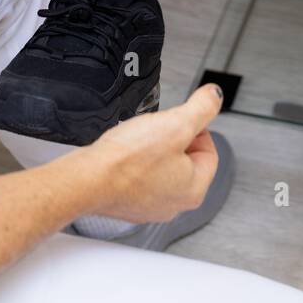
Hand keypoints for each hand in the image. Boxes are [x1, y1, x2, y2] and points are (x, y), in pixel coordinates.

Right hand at [85, 85, 222, 222]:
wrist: (87, 179)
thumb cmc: (128, 160)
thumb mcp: (176, 123)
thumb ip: (202, 108)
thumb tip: (215, 96)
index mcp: (194, 190)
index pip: (209, 152)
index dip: (196, 129)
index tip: (181, 120)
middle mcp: (175, 204)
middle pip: (186, 161)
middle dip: (174, 140)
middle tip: (157, 130)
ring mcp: (150, 207)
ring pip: (163, 168)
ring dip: (154, 151)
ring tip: (139, 142)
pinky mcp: (128, 203)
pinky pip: (141, 177)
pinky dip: (136, 164)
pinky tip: (125, 155)